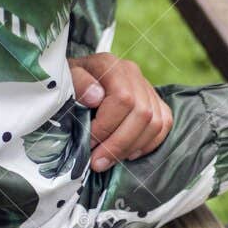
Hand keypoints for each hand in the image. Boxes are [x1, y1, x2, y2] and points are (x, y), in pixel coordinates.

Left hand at [68, 54, 173, 171]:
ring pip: (155, 123)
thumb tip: (96, 97)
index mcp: (111, 65)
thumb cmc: (69, 84)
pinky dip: (148, 144)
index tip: (89, 143)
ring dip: (132, 147)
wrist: (78, 79)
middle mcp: (133, 74)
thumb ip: (77, 84)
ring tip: (109, 161)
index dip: (107, 127)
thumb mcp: (63, 80)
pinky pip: (164, 125)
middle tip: (98, 162)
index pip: (123, 99)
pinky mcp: (155, 102)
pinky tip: (128, 154)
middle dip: (119, 144)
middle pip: (142, 114)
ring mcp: (147, 88)